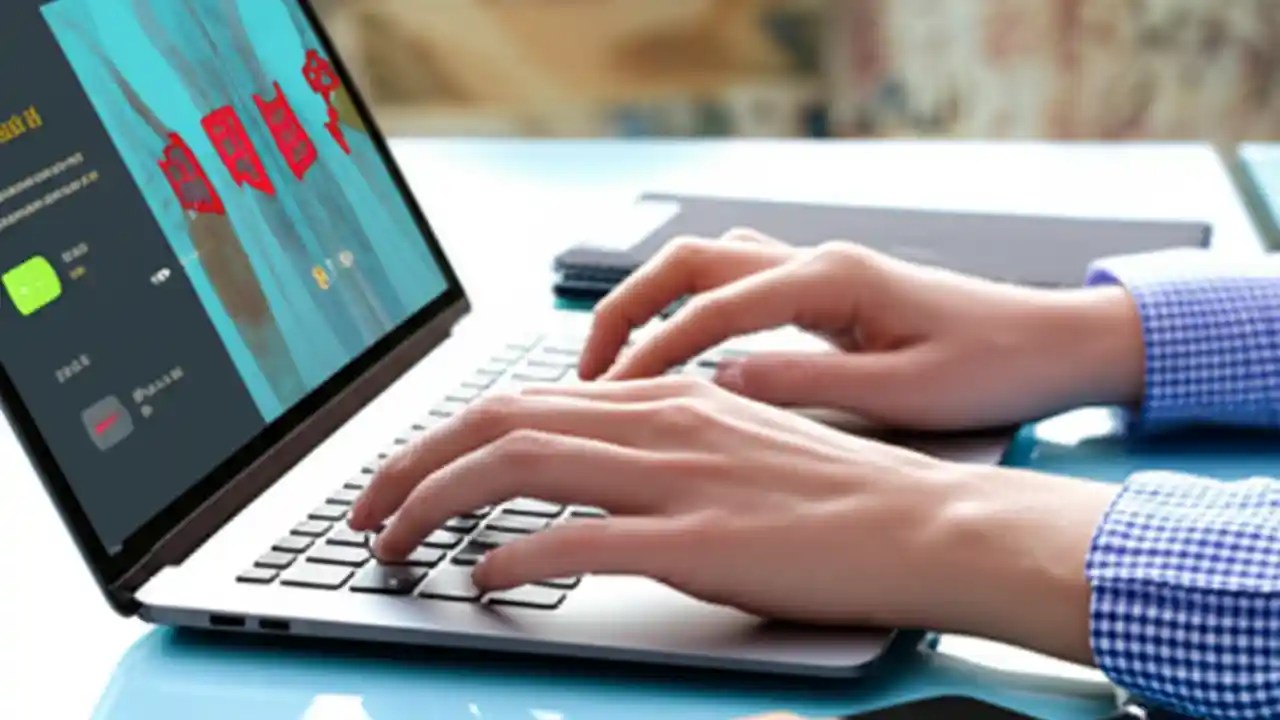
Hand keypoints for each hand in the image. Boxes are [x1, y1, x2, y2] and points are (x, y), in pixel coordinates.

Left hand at [350, 378, 1114, 662]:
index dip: (440, 436)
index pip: (517, 400)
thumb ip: (651, 446)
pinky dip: (516, 560)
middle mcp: (659, 422)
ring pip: (520, 470)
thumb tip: (575, 471)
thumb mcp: (728, 446)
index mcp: (662, 397)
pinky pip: (583, 543)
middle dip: (410, 465)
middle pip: (497, 424)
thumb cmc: (831, 490)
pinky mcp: (703, 541)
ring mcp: (678, 479)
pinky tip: (484, 583)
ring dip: (438, 504)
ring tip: (394, 544)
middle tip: (364, 512)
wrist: (922, 521)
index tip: (400, 474)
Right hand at [580, 230, 1144, 430]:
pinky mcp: (824, 291)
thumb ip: (808, 384)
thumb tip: (721, 382)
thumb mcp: (903, 392)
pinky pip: (735, 286)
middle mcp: (816, 260)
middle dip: (626, 311)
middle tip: (587, 372)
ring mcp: (817, 269)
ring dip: (652, 306)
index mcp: (833, 279)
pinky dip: (689, 311)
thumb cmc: (992, 367)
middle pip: (689, 263)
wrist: (1051, 342)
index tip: (607, 397)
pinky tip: (678, 354)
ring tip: (615, 365)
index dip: (652, 353)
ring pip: (706, 266)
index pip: (713, 308)